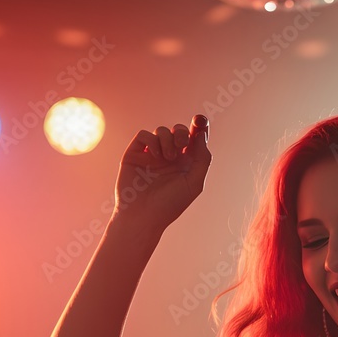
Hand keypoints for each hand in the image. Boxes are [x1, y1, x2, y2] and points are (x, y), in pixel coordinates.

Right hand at [111, 114, 210, 233]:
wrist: (143, 216)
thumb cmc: (170, 204)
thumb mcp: (194, 182)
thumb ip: (202, 158)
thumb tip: (201, 134)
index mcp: (185, 163)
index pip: (193, 139)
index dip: (198, 127)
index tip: (200, 120)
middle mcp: (169, 157)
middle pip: (178, 130)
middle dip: (182, 132)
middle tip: (182, 145)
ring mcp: (151, 155)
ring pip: (161, 130)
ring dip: (167, 139)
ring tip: (168, 158)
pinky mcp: (135, 154)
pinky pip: (144, 135)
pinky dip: (152, 140)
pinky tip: (155, 156)